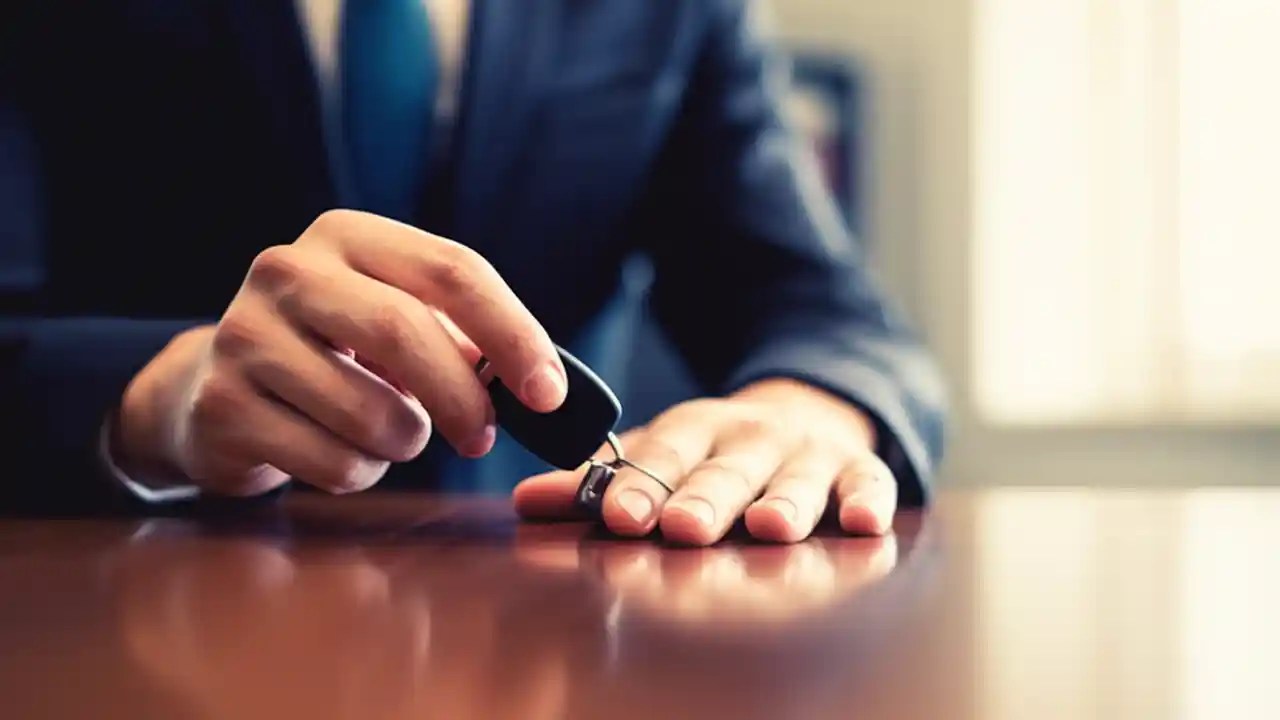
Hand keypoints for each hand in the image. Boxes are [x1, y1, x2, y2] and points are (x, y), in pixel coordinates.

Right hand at [112, 209, 566, 495]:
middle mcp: (287, 271)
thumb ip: (467, 343)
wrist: (213, 391)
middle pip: (406, 332)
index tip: (549, 392)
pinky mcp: (222, 405)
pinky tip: (335, 449)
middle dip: (464, 398)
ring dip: (403, 443)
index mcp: (346, 236)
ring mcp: (244, 335)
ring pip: (371, 413)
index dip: (513, 333)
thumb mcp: (397, 324)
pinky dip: (358, 472)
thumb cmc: (336, 356)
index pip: (452, 270)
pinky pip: (333, 462)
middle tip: (482, 436)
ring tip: (386, 433)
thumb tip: (545, 387)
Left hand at [514, 378, 897, 544]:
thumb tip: (526, 502)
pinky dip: (870, 500)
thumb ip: (601, 480)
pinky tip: (865, 523)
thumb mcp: (660, 455)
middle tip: (684, 526)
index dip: (643, 482)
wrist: (803, 417)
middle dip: (707, 497)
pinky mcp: (856, 467)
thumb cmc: (716, 454)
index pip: (666, 452)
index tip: (619, 515)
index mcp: (697, 429)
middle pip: (727, 468)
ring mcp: (807, 451)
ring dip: (787, 500)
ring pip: (798, 476)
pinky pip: (868, 482)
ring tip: (771, 527)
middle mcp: (752, 436)